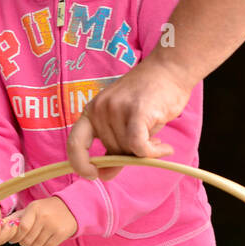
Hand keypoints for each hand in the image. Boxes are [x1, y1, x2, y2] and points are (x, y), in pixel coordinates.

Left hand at [9, 196, 77, 245]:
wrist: (70, 208)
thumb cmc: (45, 209)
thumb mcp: (32, 209)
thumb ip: (17, 217)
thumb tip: (2, 226)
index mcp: (34, 209)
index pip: (22, 228)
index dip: (16, 237)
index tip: (15, 239)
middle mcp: (44, 217)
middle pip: (28, 239)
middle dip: (24, 243)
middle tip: (26, 240)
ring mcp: (53, 226)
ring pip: (36, 245)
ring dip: (33, 245)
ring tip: (36, 239)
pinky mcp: (61, 234)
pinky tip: (44, 241)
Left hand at [65, 52, 191, 181]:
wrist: (169, 69)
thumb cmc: (148, 98)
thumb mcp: (123, 122)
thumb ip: (113, 148)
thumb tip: (104, 176)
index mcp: (91, 111)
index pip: (74, 143)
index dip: (79, 164)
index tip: (92, 175)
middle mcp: (99, 109)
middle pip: (111, 151)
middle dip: (131, 153)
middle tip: (147, 141)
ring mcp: (116, 108)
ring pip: (128, 150)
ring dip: (146, 151)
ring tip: (157, 138)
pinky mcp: (137, 111)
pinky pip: (139, 147)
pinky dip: (153, 153)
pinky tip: (165, 149)